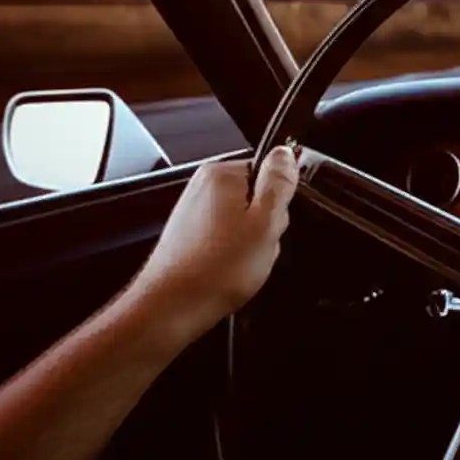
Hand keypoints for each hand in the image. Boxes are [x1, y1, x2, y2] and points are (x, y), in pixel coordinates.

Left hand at [130, 147, 299, 338]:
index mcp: (222, 175)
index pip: (270, 174)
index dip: (279, 203)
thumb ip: (279, 182)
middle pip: (258, 197)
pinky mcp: (191, 234)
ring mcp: (195, 211)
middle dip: (265, 225)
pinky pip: (227, 239)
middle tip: (257, 247)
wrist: (173, 306)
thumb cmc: (216, 269)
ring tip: (241, 263)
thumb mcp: (266, 222)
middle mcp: (204, 187)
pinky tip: (228, 270)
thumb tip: (286, 153)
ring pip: (245, 222)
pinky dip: (233, 254)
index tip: (272, 225)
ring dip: (251, 243)